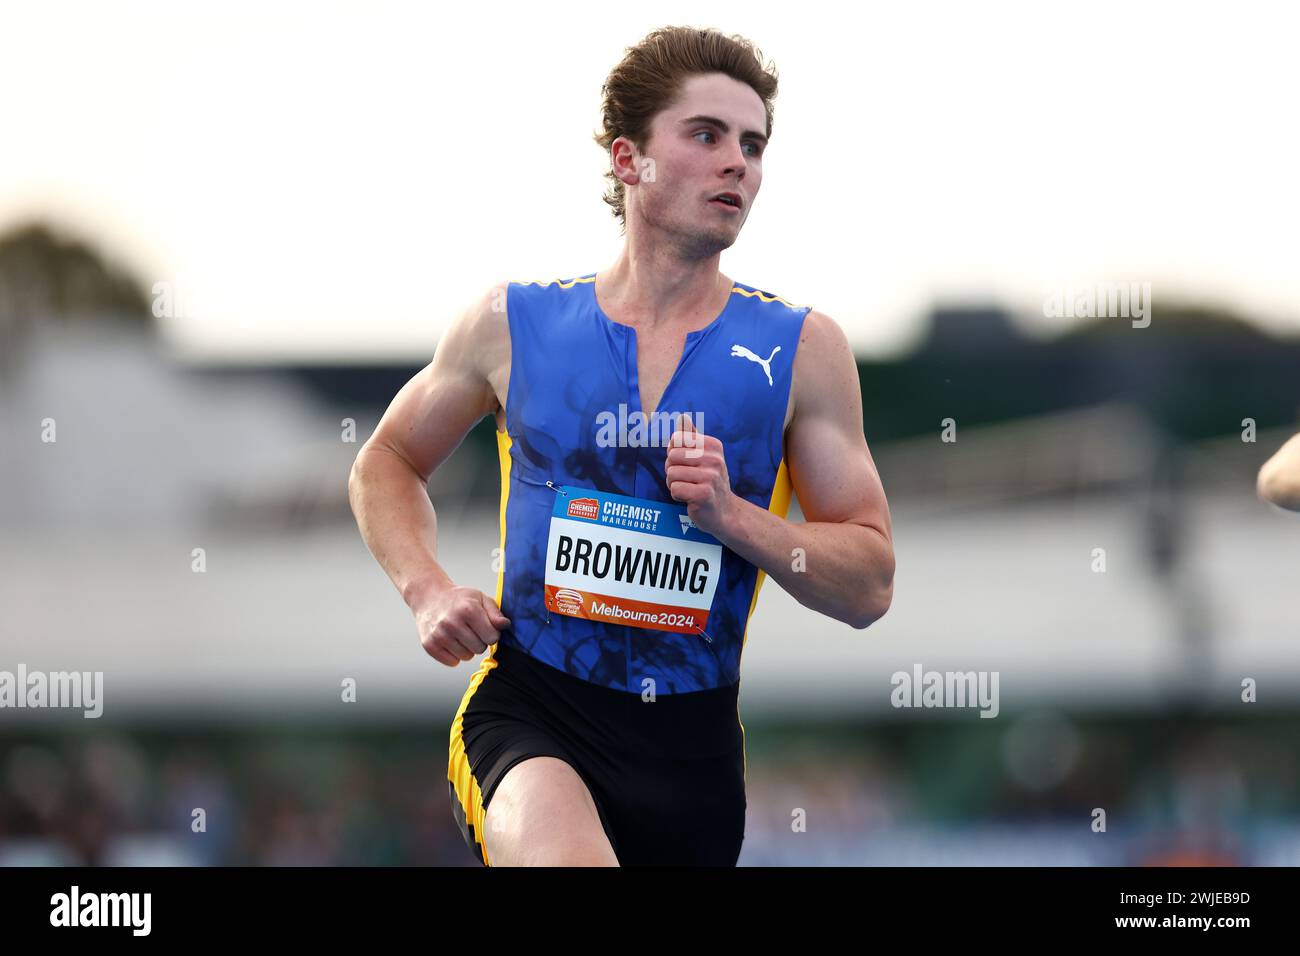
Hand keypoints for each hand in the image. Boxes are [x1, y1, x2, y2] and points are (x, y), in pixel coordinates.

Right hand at [412, 585, 510, 666]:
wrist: (429, 597)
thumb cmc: (459, 599)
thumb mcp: (480, 599)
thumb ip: (495, 613)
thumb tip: (506, 625)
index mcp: (468, 609)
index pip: (492, 638)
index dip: (491, 633)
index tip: (485, 627)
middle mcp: (452, 623)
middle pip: (480, 649)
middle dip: (479, 641)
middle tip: (470, 629)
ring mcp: (439, 635)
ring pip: (466, 656)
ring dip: (467, 648)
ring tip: (459, 634)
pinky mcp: (429, 645)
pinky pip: (452, 662)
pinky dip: (454, 655)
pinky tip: (450, 640)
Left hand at [665, 413, 734, 536]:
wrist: (724, 511)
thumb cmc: (709, 481)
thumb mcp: (704, 456)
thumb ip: (692, 437)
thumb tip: (682, 417)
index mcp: (713, 445)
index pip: (677, 439)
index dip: (674, 452)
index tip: (686, 463)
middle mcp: (714, 459)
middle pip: (672, 456)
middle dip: (672, 469)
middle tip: (686, 478)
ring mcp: (710, 477)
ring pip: (671, 474)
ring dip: (674, 484)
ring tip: (688, 488)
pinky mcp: (704, 494)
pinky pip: (675, 489)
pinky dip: (677, 495)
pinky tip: (689, 498)